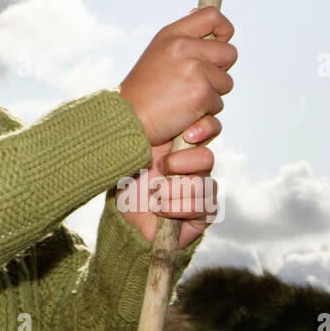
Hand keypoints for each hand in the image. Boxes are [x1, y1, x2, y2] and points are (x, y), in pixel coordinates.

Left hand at [115, 117, 219, 249]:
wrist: (119, 211)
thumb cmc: (124, 176)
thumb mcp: (138, 143)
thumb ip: (161, 127)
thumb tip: (183, 116)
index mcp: (181, 143)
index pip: (210, 128)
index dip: (204, 129)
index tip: (186, 134)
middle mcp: (193, 166)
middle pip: (207, 158)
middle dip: (179, 163)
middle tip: (159, 168)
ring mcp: (199, 190)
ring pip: (203, 184)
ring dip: (172, 190)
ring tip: (154, 193)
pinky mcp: (202, 214)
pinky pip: (205, 208)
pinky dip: (177, 208)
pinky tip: (161, 209)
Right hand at [117, 5, 236, 147]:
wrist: (127, 120)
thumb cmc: (143, 91)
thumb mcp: (158, 53)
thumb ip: (183, 40)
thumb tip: (204, 16)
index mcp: (172, 34)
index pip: (212, 16)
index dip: (224, 29)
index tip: (221, 41)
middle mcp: (183, 47)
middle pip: (229, 52)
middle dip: (220, 71)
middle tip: (197, 81)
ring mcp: (194, 70)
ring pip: (226, 82)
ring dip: (211, 95)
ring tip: (183, 99)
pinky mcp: (200, 93)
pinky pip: (219, 104)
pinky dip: (205, 114)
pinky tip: (183, 114)